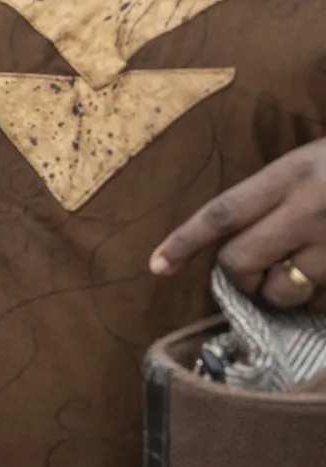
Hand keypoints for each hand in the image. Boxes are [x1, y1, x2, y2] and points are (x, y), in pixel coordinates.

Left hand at [152, 139, 325, 307]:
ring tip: (301, 274)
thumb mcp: (311, 163)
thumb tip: (230, 236)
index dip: (184, 242)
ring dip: (281, 293)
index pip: (222, 213)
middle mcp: (308, 210)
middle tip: (253, 275)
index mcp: (291, 176)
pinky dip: (318, 299)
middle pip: (239, 261)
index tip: (157, 266)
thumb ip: (272, 193)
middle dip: (238, 277)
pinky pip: (321, 303)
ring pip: (281, 292)